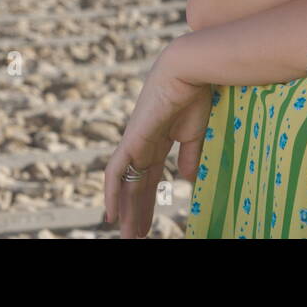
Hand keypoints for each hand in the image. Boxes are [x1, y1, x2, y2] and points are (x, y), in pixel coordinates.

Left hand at [103, 49, 213, 238]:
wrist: (189, 70)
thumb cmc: (196, 94)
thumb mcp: (195, 133)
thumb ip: (190, 156)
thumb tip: (187, 180)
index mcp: (159, 141)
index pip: (149, 177)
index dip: (148, 200)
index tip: (147, 222)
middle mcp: (143, 144)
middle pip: (136, 185)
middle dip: (137, 211)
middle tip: (136, 235)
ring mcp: (135, 142)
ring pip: (125, 183)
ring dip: (126, 210)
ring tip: (128, 235)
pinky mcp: (132, 140)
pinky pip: (115, 171)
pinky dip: (111, 193)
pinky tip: (110, 215)